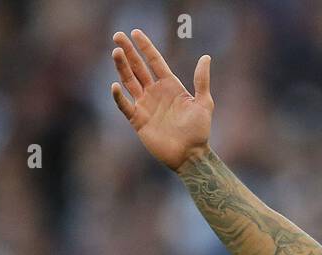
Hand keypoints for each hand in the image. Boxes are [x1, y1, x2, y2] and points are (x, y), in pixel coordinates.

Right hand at [110, 29, 212, 170]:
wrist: (191, 155)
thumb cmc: (199, 131)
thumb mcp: (204, 103)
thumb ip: (202, 80)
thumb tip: (206, 57)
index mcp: (170, 86)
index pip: (155, 61)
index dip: (145, 47)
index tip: (135, 32)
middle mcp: (155, 92)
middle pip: (138, 67)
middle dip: (128, 52)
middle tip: (118, 36)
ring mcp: (145, 105)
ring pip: (129, 81)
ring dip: (122, 67)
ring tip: (116, 52)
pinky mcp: (138, 120)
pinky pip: (125, 105)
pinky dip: (119, 96)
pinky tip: (116, 85)